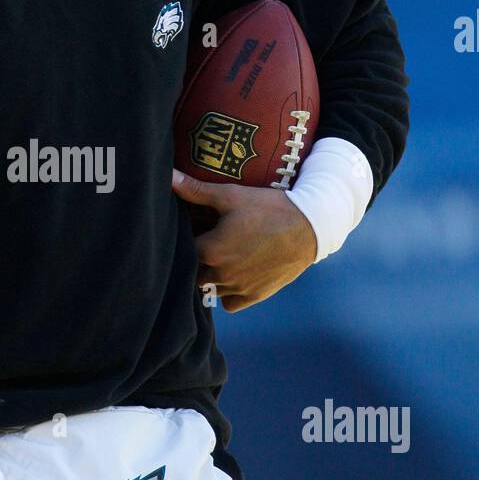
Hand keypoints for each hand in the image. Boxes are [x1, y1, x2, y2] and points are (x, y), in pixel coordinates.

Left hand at [172, 167, 317, 311]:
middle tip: (209, 242)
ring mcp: (238, 288)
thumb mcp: (230, 195)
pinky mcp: (255, 296)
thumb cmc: (269, 207)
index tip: (196, 228)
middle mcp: (221, 274)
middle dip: (197, 259)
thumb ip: (195, 190)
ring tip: (222, 256)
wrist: (311, 226)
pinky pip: (229, 302)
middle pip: (193, 272)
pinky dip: (228, 292)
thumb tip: (168, 177)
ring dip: (211, 276)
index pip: (182, 250)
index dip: (186, 239)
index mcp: (210, 251)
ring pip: (210, 288)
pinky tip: (234, 274)